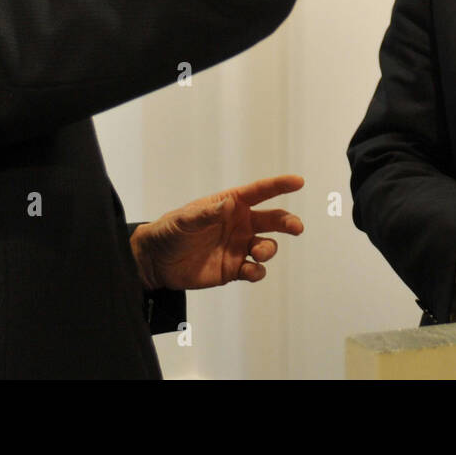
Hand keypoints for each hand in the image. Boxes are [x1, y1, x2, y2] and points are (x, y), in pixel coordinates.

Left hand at [130, 174, 304, 290]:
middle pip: (273, 219)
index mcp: (231, 204)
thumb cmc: (169, 231)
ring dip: (269, 249)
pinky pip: (255, 271)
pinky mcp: (234, 269)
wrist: (157, 262)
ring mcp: (239, 247)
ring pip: (267, 246)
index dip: (280, 185)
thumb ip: (207, 213)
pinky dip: (258, 272)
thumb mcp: (184, 219)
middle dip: (288, 222)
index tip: (298, 182)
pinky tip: (250, 271)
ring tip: (258, 253)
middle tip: (296, 228)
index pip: (260, 192)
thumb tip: (230, 205)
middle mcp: (240, 224)